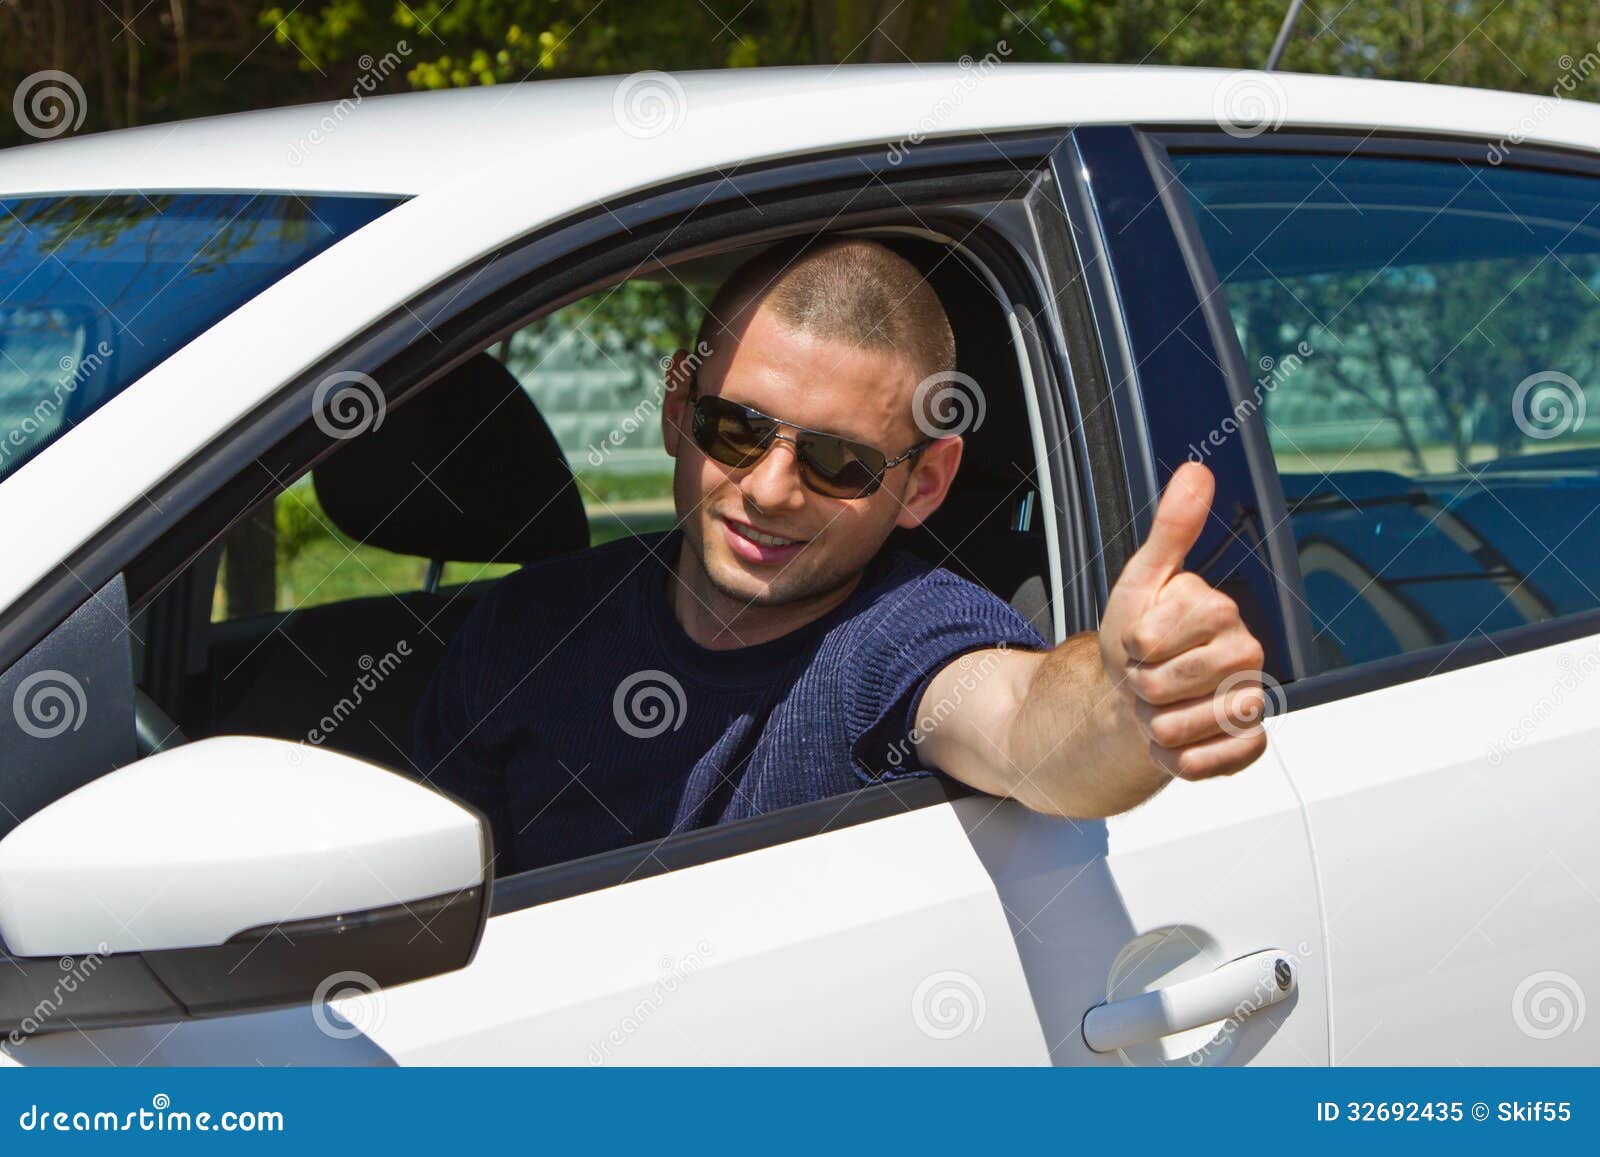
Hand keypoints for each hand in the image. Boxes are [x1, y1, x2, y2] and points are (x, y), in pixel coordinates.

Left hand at [1098, 462, 1268, 780]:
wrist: (1138, 696)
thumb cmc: (1140, 639)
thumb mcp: (1143, 580)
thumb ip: (1172, 528)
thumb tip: (1198, 470)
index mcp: (1222, 612)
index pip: (1151, 637)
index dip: (1131, 644)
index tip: (1139, 639)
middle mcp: (1247, 655)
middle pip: (1163, 685)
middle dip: (1139, 686)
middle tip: (1148, 675)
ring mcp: (1250, 703)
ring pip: (1179, 727)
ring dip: (1154, 723)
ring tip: (1161, 704)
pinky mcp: (1249, 745)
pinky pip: (1207, 763)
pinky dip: (1177, 758)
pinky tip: (1178, 738)